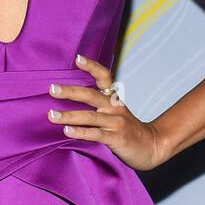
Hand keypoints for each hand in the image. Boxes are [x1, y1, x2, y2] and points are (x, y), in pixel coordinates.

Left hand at [48, 53, 166, 170]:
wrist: (152, 146)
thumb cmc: (127, 130)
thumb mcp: (115, 113)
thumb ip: (98, 106)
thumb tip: (68, 99)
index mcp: (113, 99)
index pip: (104, 77)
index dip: (91, 67)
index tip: (77, 58)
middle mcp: (114, 108)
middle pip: (91, 95)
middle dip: (70, 92)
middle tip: (52, 89)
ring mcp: (116, 123)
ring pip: (90, 116)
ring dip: (69, 115)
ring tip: (52, 115)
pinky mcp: (117, 138)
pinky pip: (96, 134)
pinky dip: (81, 132)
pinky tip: (67, 131)